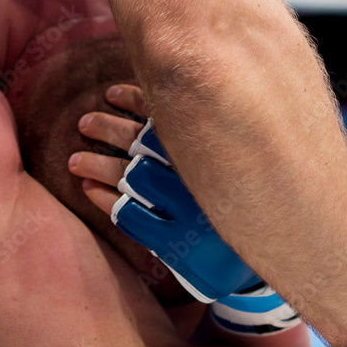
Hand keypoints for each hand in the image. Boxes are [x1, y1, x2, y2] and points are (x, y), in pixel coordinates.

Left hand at [69, 87, 300, 337]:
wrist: (271, 258)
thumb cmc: (253, 201)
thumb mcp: (245, 161)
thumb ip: (215, 131)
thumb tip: (172, 89)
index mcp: (222, 153)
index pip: (170, 116)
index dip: (136, 101)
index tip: (110, 94)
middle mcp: (206, 181)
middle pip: (144, 146)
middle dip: (108, 130)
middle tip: (85, 124)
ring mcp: (190, 216)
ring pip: (131, 181)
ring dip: (97, 166)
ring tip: (75, 160)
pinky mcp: (177, 247)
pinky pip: (130, 218)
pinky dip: (106, 201)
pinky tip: (90, 190)